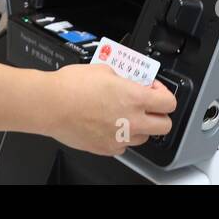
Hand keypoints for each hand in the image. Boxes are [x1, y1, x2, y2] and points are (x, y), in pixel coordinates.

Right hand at [42, 64, 175, 156]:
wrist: (50, 105)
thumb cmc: (70, 86)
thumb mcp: (103, 69)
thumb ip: (122, 78)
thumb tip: (127, 81)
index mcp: (134, 97)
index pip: (169, 102)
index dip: (164, 93)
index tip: (153, 89)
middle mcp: (132, 120)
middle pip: (164, 125)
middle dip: (159, 114)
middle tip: (147, 105)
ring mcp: (120, 138)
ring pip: (145, 138)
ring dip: (141, 126)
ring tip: (126, 115)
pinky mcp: (106, 148)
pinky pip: (124, 146)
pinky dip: (121, 137)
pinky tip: (110, 125)